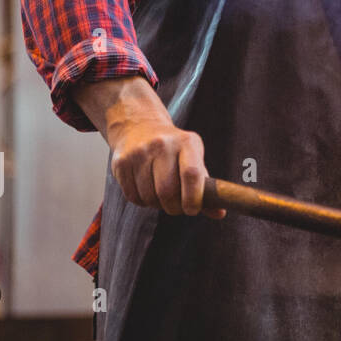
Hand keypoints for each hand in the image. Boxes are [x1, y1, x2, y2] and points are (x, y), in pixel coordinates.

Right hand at [74, 76, 222, 217]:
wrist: (139, 127)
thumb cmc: (174, 150)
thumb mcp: (194, 158)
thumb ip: (205, 187)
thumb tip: (220, 213)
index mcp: (187, 142)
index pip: (192, 174)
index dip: (193, 198)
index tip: (193, 210)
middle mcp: (162, 144)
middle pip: (168, 191)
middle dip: (174, 207)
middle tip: (178, 207)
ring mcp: (139, 153)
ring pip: (149, 197)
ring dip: (157, 205)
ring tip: (161, 195)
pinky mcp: (121, 163)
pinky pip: (133, 197)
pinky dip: (142, 202)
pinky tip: (146, 189)